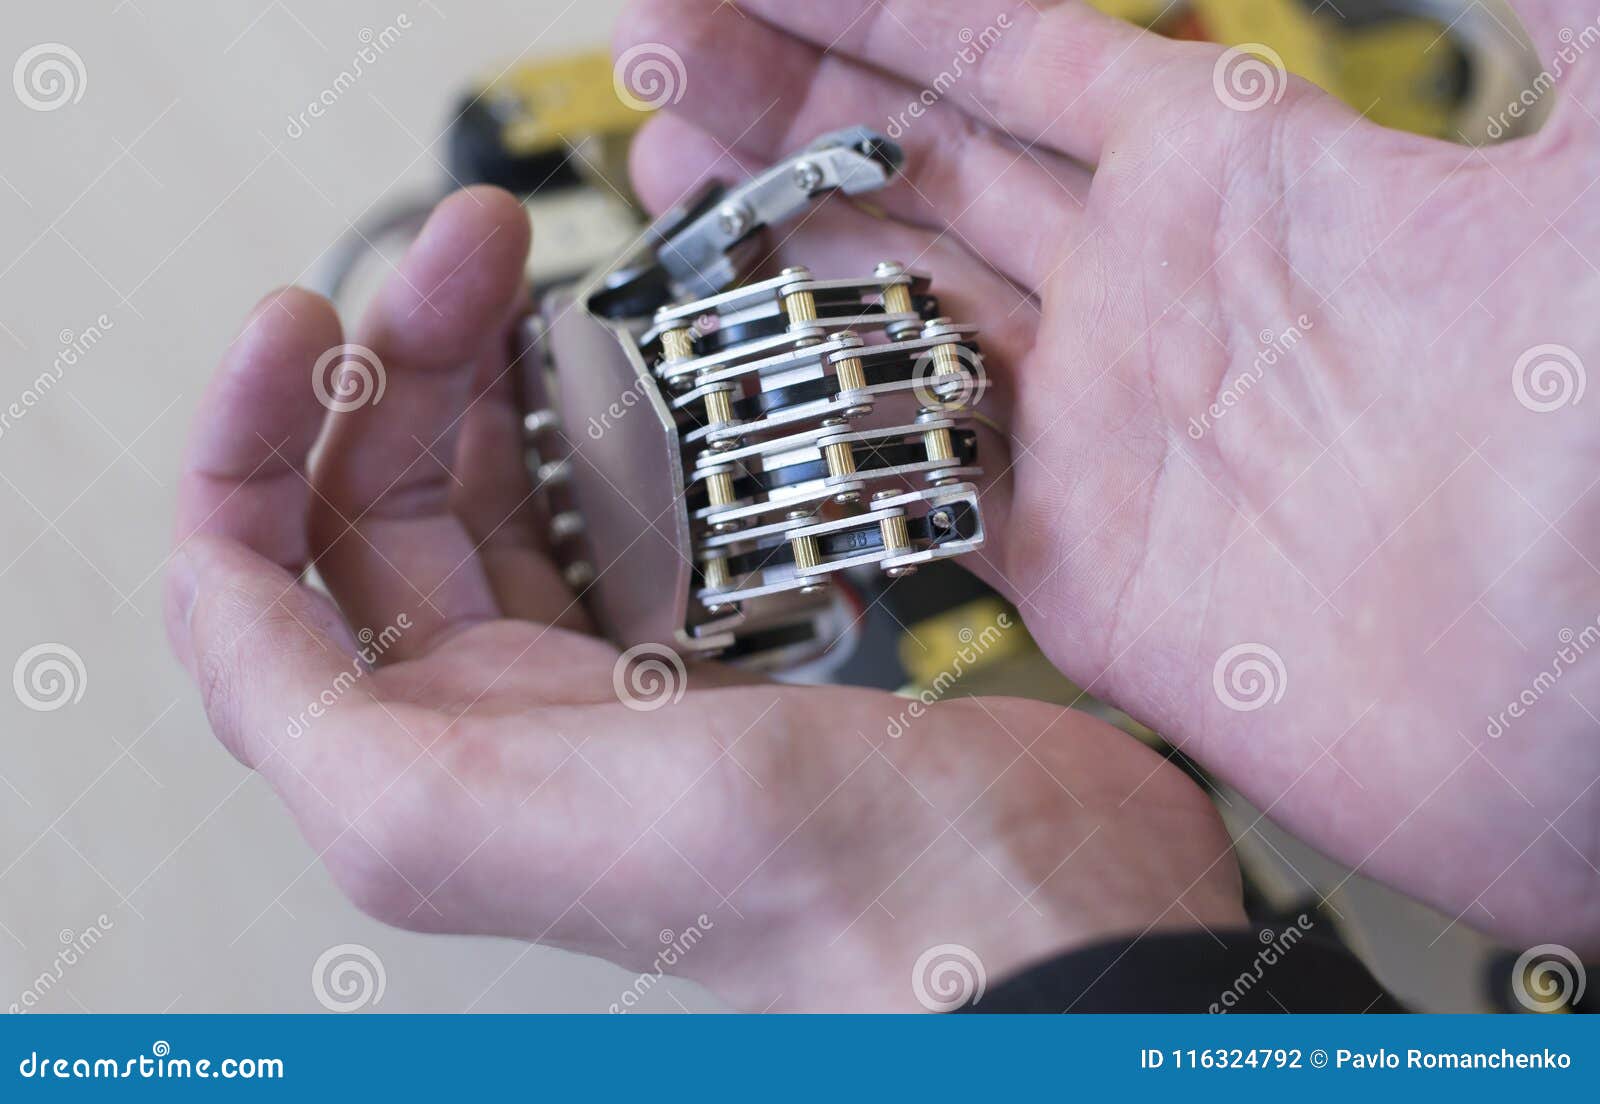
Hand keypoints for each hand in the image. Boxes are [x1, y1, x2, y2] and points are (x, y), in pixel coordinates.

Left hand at [164, 187, 1242, 1010]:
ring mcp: (598, 679)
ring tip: (516, 276)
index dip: (251, 438)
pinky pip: (603, 514)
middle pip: (378, 512)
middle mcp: (491, 723)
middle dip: (396, 363)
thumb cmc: (767, 881)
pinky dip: (586, 432)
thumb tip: (208, 582)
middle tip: (468, 251)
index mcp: (412, 764)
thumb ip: (299, 703)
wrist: (992, 889)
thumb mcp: (451, 817)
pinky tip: (601, 376)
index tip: (307, 322)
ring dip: (479, 379)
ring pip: (489, 499)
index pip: (260, 579)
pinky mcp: (701, 646)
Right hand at [616, 0, 1599, 947]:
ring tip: (662, 172)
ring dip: (772, 243)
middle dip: (783, 102)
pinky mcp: (1079, 572)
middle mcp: (1150, 294)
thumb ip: (1536, 11)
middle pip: (918, 166)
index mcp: (1241, 168)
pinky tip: (741, 376)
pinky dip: (825, 424)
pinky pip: (915, 476)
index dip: (873, 4)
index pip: (1007, 49)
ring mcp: (1103, 435)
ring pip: (889, 309)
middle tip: (662, 54)